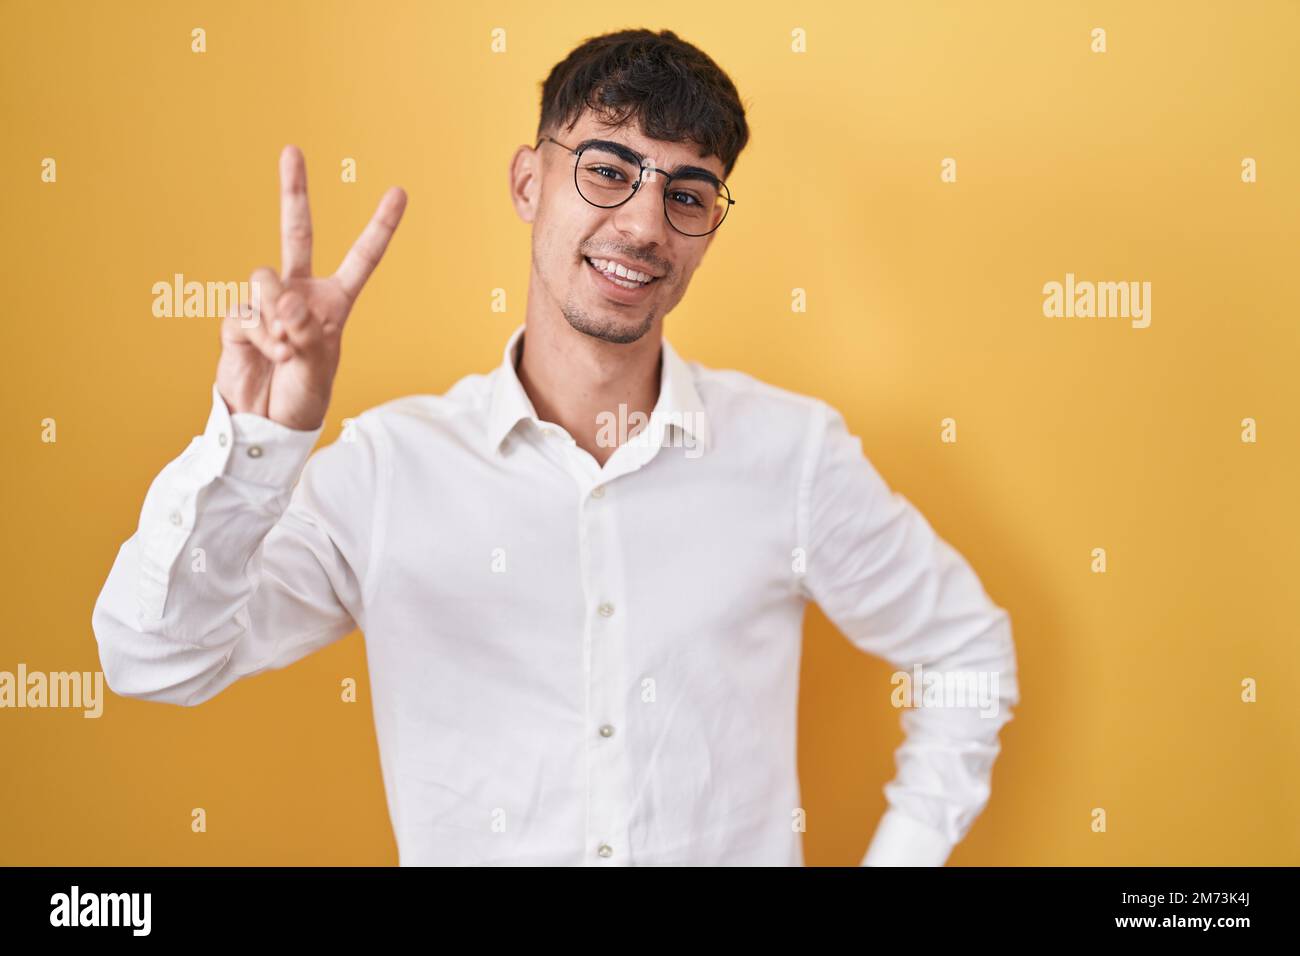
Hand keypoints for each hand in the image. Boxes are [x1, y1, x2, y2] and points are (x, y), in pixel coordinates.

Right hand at [217, 145, 405, 429]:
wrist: (264, 423)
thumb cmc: (302, 400)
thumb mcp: (318, 370)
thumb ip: (306, 334)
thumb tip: (285, 303)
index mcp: (334, 304)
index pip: (362, 258)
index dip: (380, 226)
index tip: (399, 191)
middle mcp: (300, 294)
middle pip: (297, 232)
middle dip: (293, 191)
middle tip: (292, 150)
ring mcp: (266, 302)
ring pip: (265, 278)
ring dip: (275, 315)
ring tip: (284, 347)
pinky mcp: (238, 317)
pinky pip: (245, 311)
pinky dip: (258, 335)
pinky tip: (265, 354)